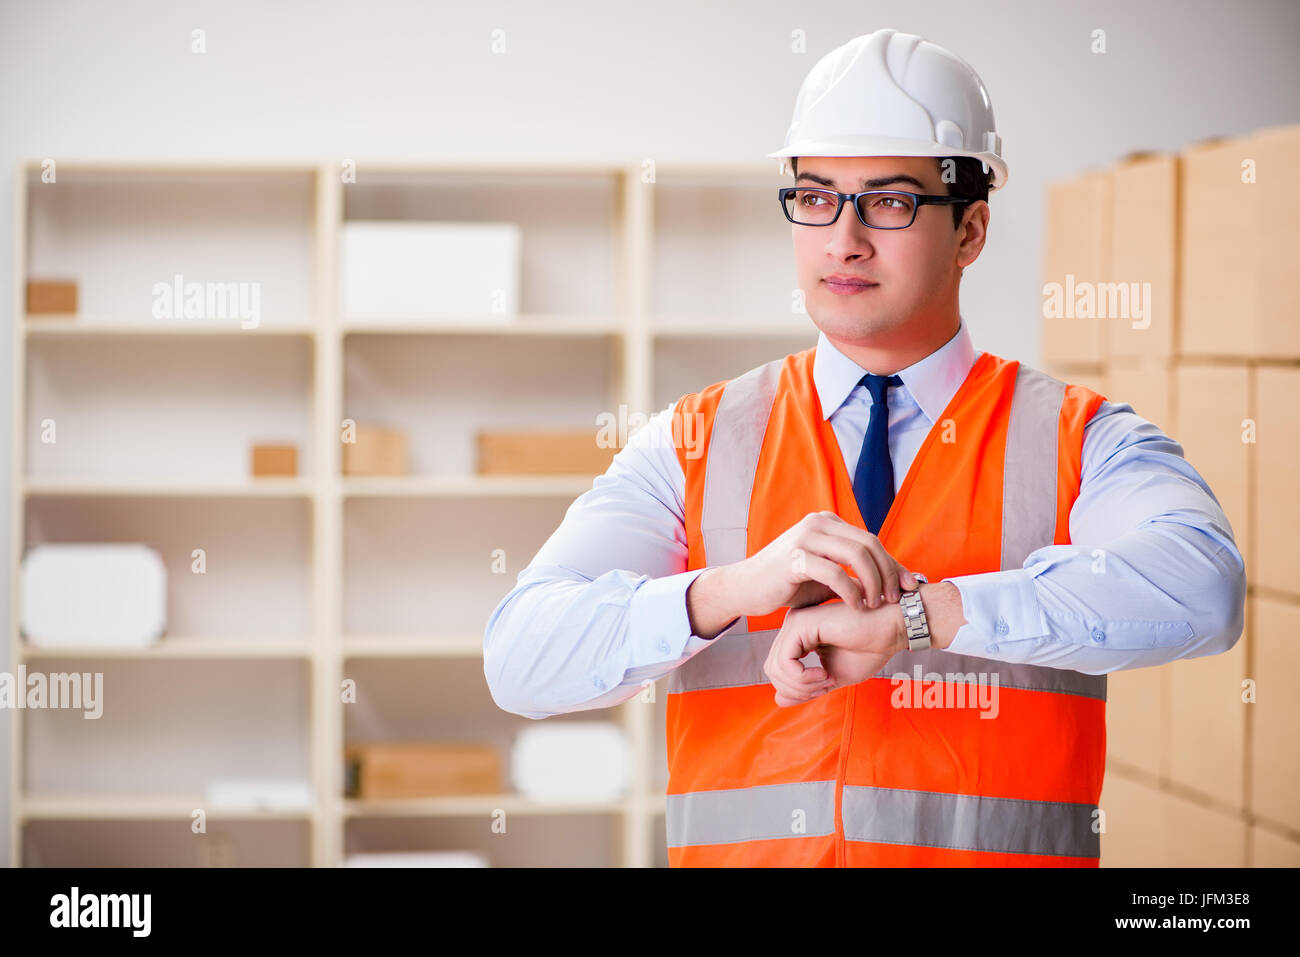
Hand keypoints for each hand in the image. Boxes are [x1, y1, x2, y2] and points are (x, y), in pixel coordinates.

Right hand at [731, 511, 919, 617]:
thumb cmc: (788, 584)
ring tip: (876, 604)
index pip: (871, 540)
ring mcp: (805, 537)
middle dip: (888, 574)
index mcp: (827, 522)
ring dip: (873, 582)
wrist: (746, 588)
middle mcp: (818, 523)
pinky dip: (851, 591)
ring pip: (856, 555)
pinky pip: (834, 573)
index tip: (910, 588)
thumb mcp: (825, 574)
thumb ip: (852, 572)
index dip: (894, 565)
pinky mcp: (794, 558)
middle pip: (869, 544)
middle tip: (894, 599)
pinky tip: (856, 606)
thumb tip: (891, 580)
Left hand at [763, 597, 907, 706]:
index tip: (824, 688)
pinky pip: (785, 661)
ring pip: (776, 667)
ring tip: (826, 680)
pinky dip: (803, 677)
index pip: (778, 670)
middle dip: (797, 689)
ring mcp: (794, 623)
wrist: (890, 629)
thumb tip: (778, 699)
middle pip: (772, 669)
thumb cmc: (868, 649)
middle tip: (824, 688)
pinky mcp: (801, 624)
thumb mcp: (832, 676)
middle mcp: (792, 627)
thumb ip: (805, 687)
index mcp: (798, 637)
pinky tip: (825, 674)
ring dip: (802, 685)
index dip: (797, 689)